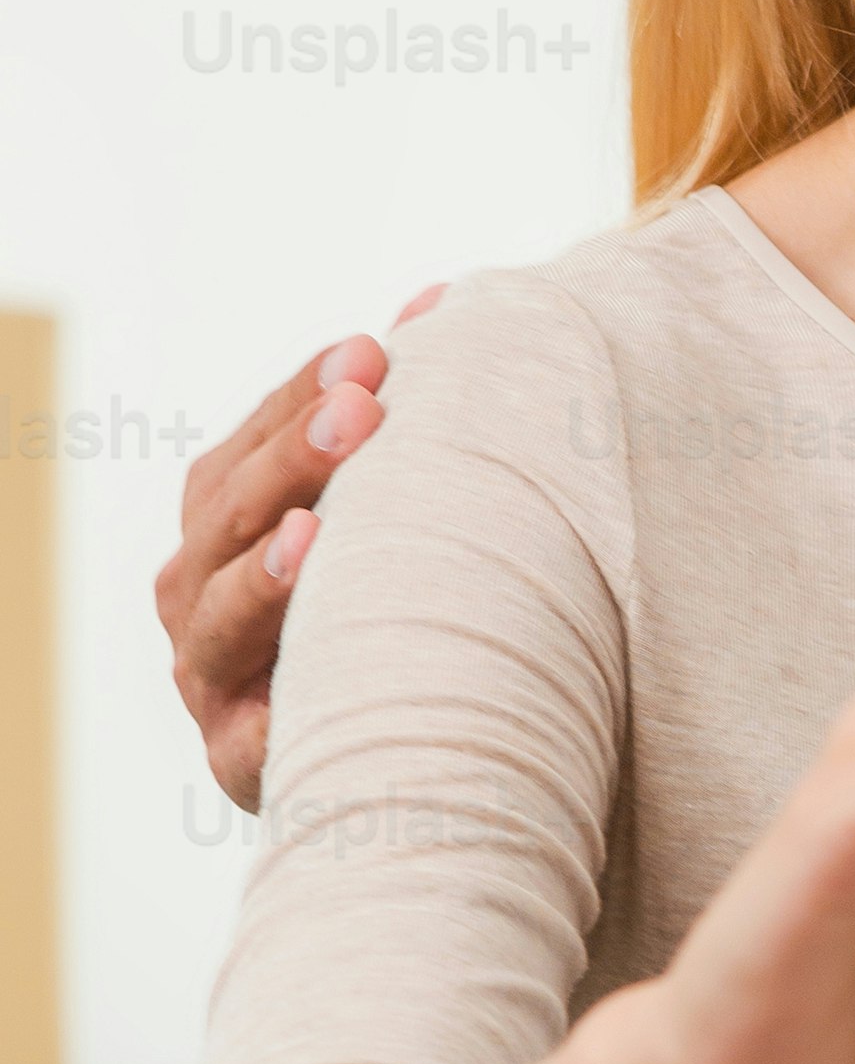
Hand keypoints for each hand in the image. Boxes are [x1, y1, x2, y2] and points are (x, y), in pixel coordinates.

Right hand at [158, 290, 443, 809]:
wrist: (403, 755)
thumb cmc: (392, 609)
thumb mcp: (387, 514)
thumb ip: (398, 419)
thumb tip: (446, 300)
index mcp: (222, 524)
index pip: (250, 445)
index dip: (302, 396)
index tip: (372, 350)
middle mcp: (199, 594)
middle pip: (230, 515)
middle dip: (293, 457)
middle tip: (363, 405)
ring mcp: (212, 679)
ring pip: (218, 615)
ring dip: (265, 570)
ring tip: (313, 530)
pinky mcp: (243, 763)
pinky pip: (251, 733)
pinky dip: (274, 700)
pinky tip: (309, 673)